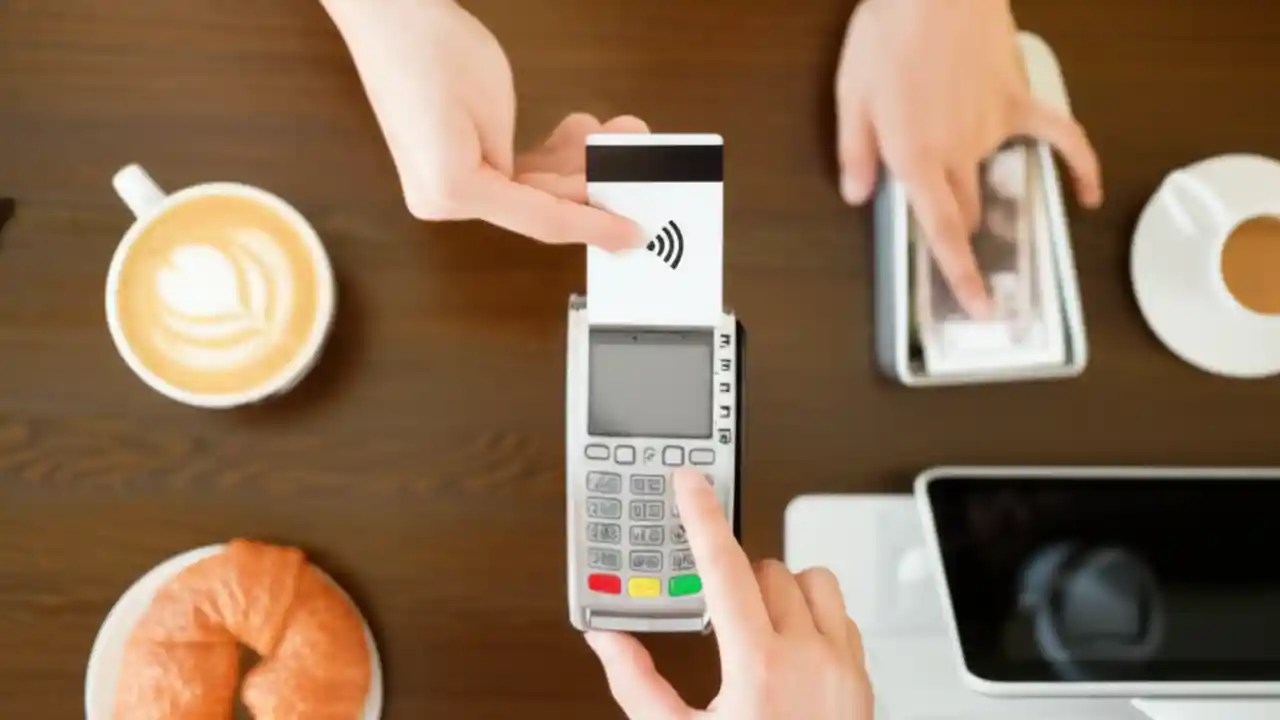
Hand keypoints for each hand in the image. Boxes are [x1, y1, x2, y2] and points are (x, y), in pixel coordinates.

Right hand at [321, 0, 643, 249]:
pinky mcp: (452, 168)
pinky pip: (511, 175)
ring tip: (615, 130)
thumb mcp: (498, 107)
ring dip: (576, 161)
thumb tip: (575, 194)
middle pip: (538, 206)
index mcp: (452, 190)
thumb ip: (538, 166)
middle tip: (636, 156)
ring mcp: (442, 186)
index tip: (630, 233)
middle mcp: (440, 199)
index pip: (542, 219)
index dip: (595, 225)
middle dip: (593, 178)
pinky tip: (578, 131)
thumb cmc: (431, 49)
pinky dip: (547, 157)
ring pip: (530, 189)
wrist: (389, 16)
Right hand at [585, 469, 873, 719]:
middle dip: (734, 579)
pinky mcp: (865, 681)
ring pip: (815, 582)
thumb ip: (636, 683)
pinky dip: (814, 617)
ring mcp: (845, 668)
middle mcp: (811, 658)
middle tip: (713, 614)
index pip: (725, 566)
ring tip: (757, 624)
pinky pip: (842, 616)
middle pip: (767, 570)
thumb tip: (608, 639)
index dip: (702, 516)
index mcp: (759, 668)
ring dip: (782, 589)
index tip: (690, 482)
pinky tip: (792, 647)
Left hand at [836, 0, 1102, 316]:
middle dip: (964, 235)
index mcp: (916, 158)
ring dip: (986, 195)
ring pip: (993, 177)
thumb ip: (855, 152)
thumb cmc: (889, 35)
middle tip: (965, 253)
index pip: (943, 231)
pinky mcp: (1021, 98)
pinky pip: (1061, 137)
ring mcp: (995, 126)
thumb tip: (858, 196)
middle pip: (966, 209)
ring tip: (988, 216)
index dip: (961, 275)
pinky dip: (1079, 166)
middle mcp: (959, 151)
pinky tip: (1089, 193)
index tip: (980, 309)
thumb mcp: (851, 95)